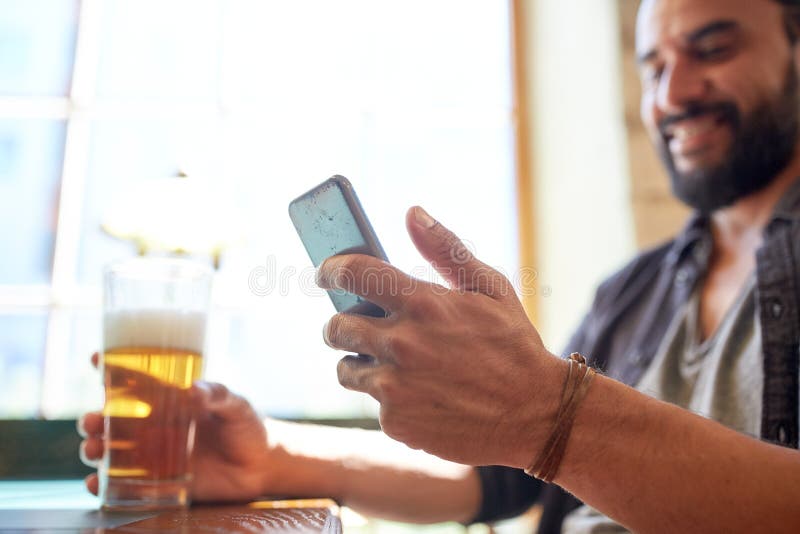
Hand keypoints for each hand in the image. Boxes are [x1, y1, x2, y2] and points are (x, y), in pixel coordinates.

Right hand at [79, 352, 272, 501]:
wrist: (262, 464)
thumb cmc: (247, 425)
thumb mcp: (236, 404)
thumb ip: (218, 395)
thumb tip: (194, 389)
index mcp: (170, 399)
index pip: (134, 380)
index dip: (111, 367)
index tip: (95, 358)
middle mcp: (156, 425)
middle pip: (111, 419)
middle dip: (92, 419)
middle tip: (91, 421)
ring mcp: (155, 453)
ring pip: (112, 449)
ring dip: (94, 448)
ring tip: (95, 449)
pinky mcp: (161, 481)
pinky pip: (126, 484)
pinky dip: (105, 485)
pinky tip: (96, 484)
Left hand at [316, 207, 563, 467]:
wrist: (536, 415)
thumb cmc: (513, 345)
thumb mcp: (490, 288)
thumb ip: (447, 249)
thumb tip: (412, 213)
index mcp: (423, 303)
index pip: (352, 273)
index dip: (331, 269)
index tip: (326, 274)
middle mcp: (401, 344)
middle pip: (334, 327)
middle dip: (340, 323)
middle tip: (355, 326)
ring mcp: (395, 387)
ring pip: (346, 369)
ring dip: (360, 363)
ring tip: (391, 364)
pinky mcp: (396, 422)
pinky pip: (374, 403)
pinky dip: (390, 398)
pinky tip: (421, 396)